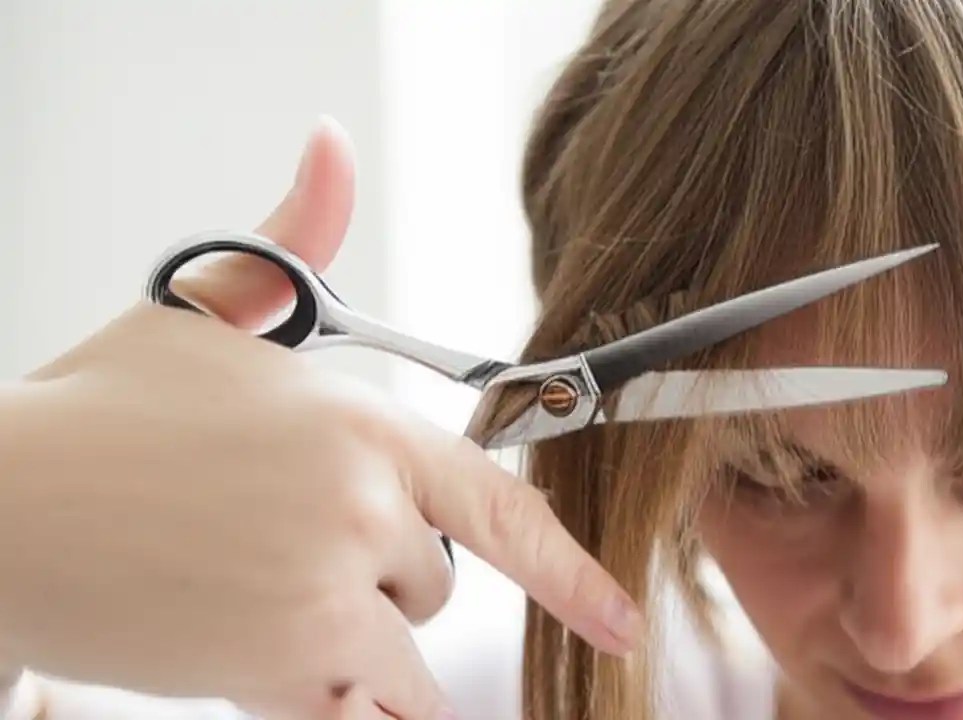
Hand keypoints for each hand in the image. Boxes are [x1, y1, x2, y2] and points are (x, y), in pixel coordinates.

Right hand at [0, 118, 640, 719]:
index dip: (574, 575)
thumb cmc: (104, 414)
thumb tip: (330, 147)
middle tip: (277, 541)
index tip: (622, 622)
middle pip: (436, 581)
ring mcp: (324, 597)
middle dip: (379, 574)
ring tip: (258, 595)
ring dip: (351, 642)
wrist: (3, 509)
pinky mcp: (279, 670)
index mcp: (363, 426)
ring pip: (399, 655)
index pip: (500, 507)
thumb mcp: (211, 313)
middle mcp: (361, 511)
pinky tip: (271, 655)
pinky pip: (356, 711)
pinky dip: (334, 698)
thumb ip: (297, 241)